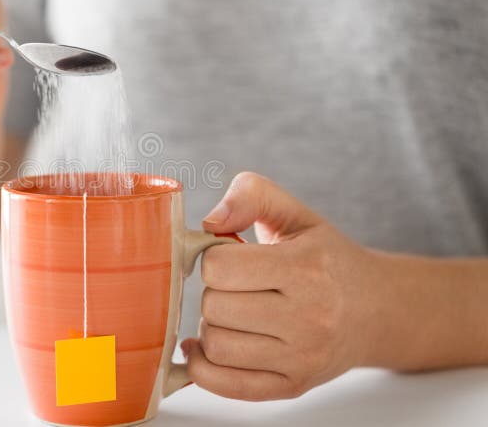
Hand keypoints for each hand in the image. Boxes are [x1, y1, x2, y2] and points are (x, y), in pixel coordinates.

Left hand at [181, 172, 381, 400]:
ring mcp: (302, 357)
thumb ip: (251, 195)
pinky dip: (203, 366)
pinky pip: (224, 384)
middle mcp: (309, 317)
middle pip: (214, 307)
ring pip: (215, 346)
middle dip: (214, 292)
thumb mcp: (295, 214)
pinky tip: (206, 348)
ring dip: (211, 327)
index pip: (220, 268)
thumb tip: (210, 220)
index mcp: (307, 268)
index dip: (213, 258)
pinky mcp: (292, 386)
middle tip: (234, 287)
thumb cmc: (327, 259)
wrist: (378, 310)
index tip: (229, 257)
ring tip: (232, 314)